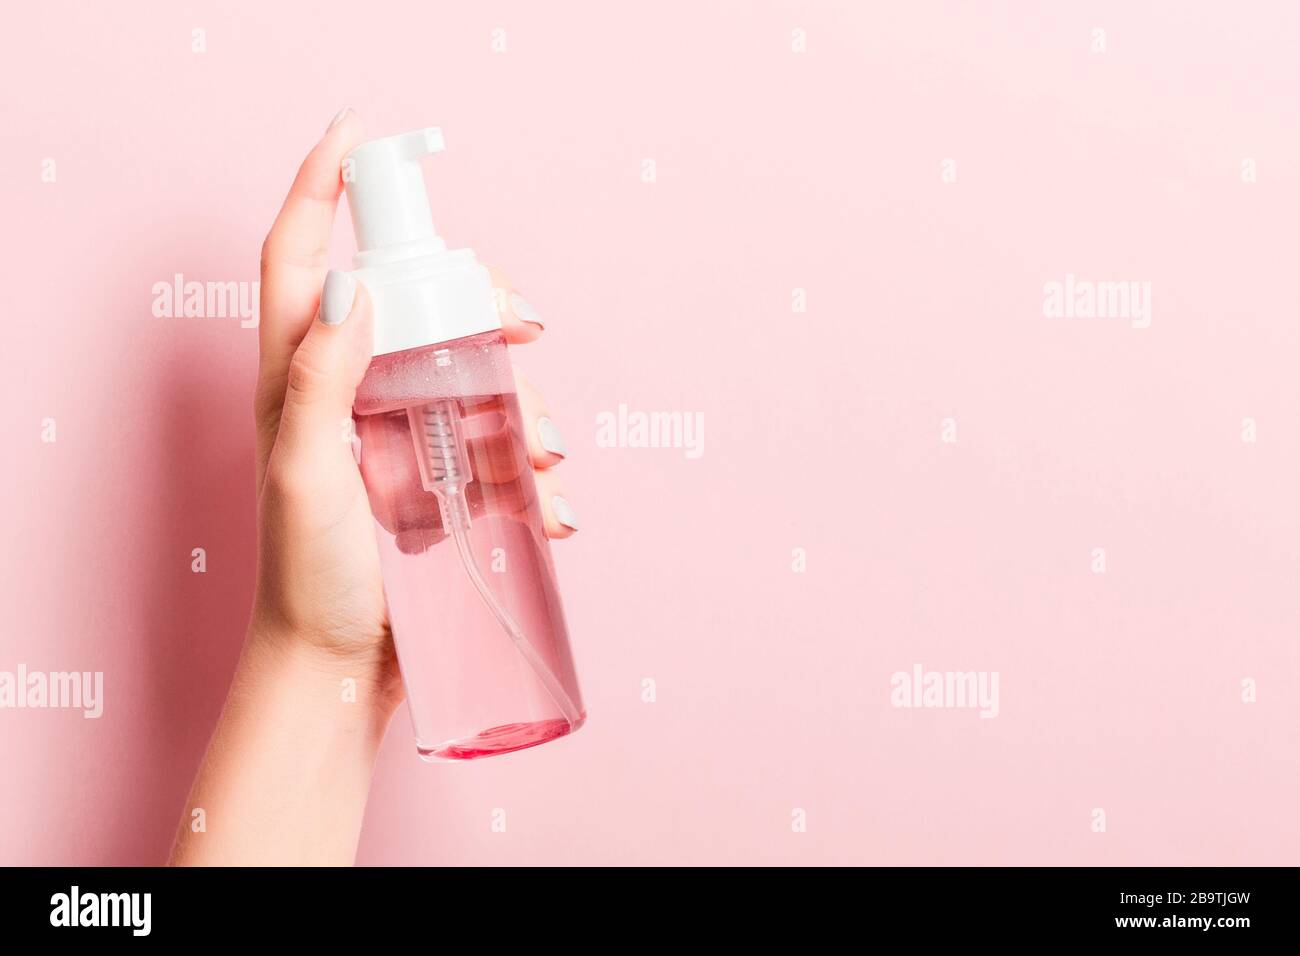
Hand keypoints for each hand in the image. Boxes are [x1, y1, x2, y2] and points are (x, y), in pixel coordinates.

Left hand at [251, 109, 576, 705]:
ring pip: (476, 373)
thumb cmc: (306, 577)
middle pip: (420, 302)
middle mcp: (355, 391)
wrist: (339, 666)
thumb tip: (354, 286)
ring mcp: (404, 433)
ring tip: (546, 458)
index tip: (366, 135)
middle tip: (523, 325)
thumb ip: (316, 381)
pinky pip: (500, 445)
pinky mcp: (443, 477)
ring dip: (524, 400)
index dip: (322, 185)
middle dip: (479, 301)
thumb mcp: (302, 475)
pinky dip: (534, 467)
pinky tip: (550, 507)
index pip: (302, 255)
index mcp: (301, 376)